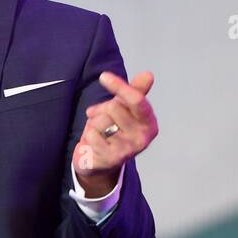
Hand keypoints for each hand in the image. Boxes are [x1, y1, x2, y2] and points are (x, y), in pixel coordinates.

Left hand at [72, 70, 158, 195]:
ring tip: (99, 133)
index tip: (104, 76)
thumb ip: (135, 91)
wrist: (101, 162)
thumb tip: (148, 74)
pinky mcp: (110, 159)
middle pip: (114, 107)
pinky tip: (94, 144)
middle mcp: (142, 139)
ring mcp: (127, 150)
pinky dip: (88, 137)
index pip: (136, 100)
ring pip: (101, 121)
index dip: (120, 87)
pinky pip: (92, 135)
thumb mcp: (125, 108)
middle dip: (103, 109)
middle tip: (102, 118)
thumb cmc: (114, 130)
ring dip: (95, 124)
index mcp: (149, 124)